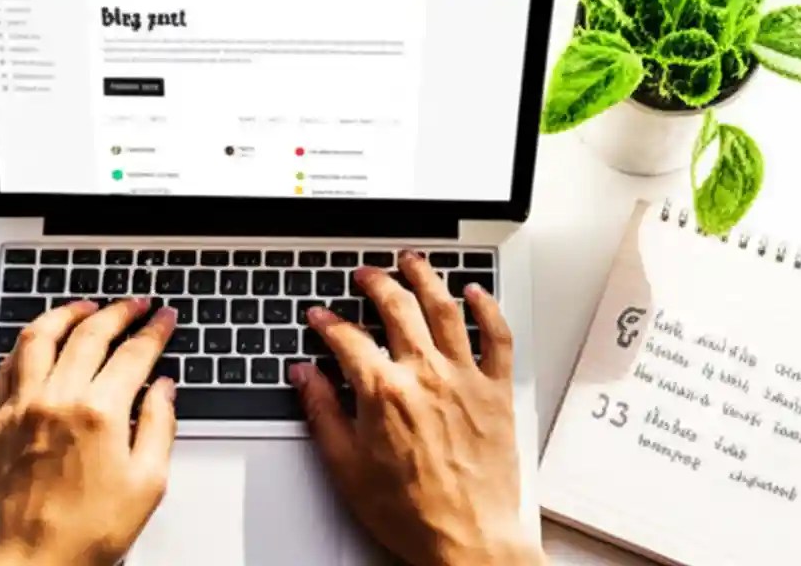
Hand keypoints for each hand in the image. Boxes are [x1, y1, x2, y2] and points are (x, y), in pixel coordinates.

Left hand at [0, 298, 177, 565]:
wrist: (30, 565)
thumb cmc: (86, 535)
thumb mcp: (147, 484)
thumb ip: (158, 426)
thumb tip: (163, 390)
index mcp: (100, 413)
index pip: (134, 353)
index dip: (155, 331)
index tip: (164, 319)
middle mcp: (58, 399)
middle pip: (89, 333)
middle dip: (118, 311)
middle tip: (135, 305)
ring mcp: (22, 408)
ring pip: (39, 337)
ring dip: (66, 313)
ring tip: (85, 307)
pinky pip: (6, 367)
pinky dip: (25, 346)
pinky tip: (39, 343)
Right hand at [291, 252, 542, 565]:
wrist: (467, 540)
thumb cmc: (411, 512)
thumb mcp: (346, 467)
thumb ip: (323, 412)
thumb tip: (305, 377)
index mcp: (384, 393)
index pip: (348, 339)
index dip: (328, 324)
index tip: (320, 318)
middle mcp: (425, 375)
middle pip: (397, 308)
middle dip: (375, 283)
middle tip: (365, 275)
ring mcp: (464, 379)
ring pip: (445, 309)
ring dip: (426, 278)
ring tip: (412, 262)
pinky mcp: (496, 391)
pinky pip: (496, 337)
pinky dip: (486, 309)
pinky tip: (475, 294)